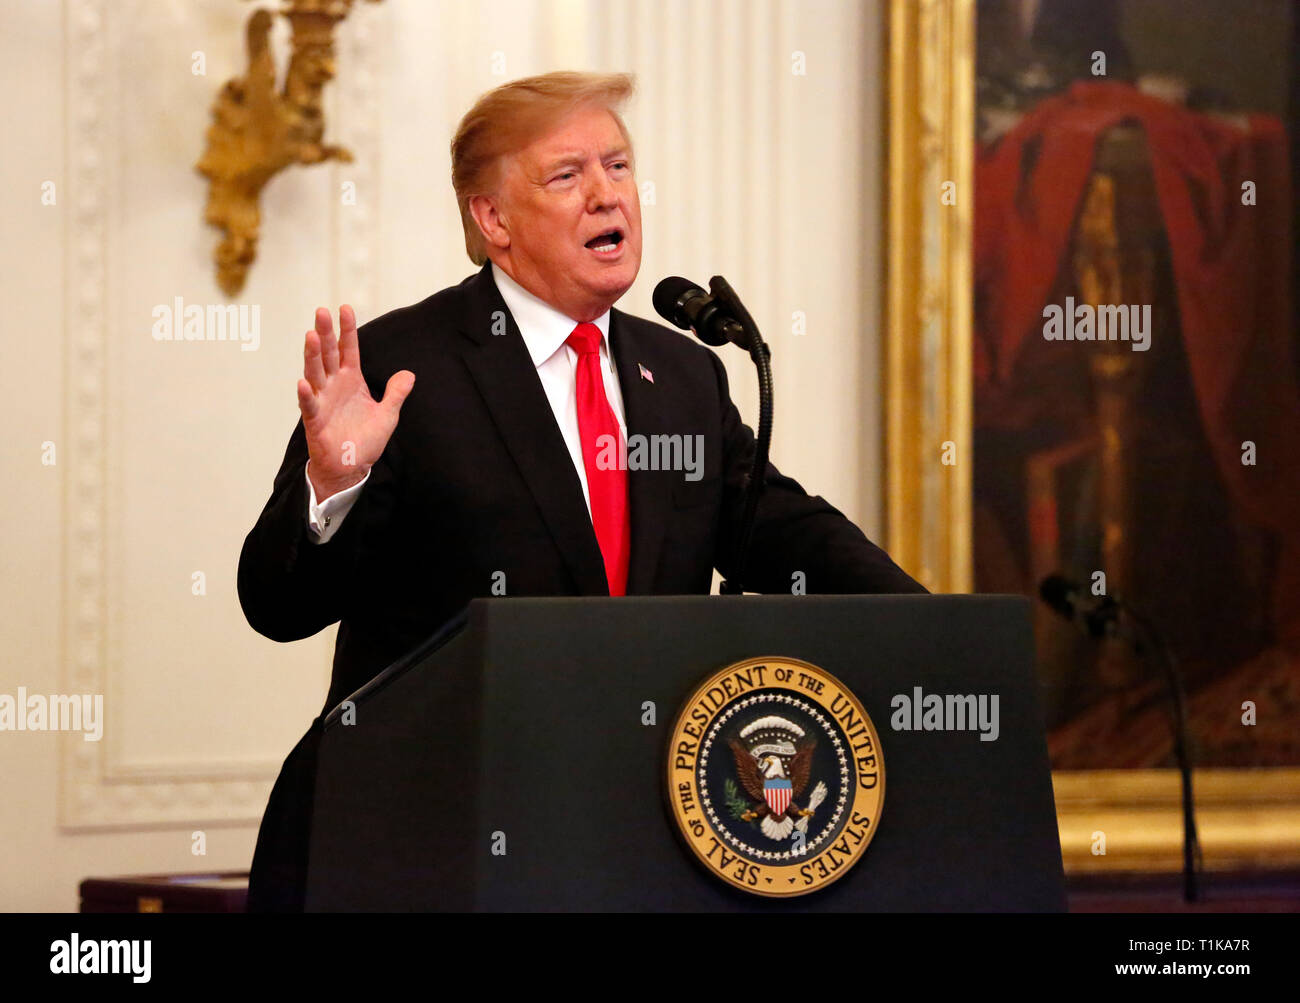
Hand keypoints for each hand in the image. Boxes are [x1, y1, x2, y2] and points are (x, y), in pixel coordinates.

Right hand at [297, 305, 413, 500]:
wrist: (351, 467)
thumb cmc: (366, 440)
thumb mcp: (388, 414)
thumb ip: (396, 393)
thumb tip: (409, 374)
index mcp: (351, 380)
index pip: (349, 349)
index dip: (347, 330)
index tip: (344, 308)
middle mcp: (334, 385)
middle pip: (329, 354)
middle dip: (326, 333)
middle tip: (321, 312)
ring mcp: (322, 400)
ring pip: (315, 373)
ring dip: (313, 356)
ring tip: (311, 336)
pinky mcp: (315, 420)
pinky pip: (309, 405)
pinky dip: (306, 395)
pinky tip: (304, 383)